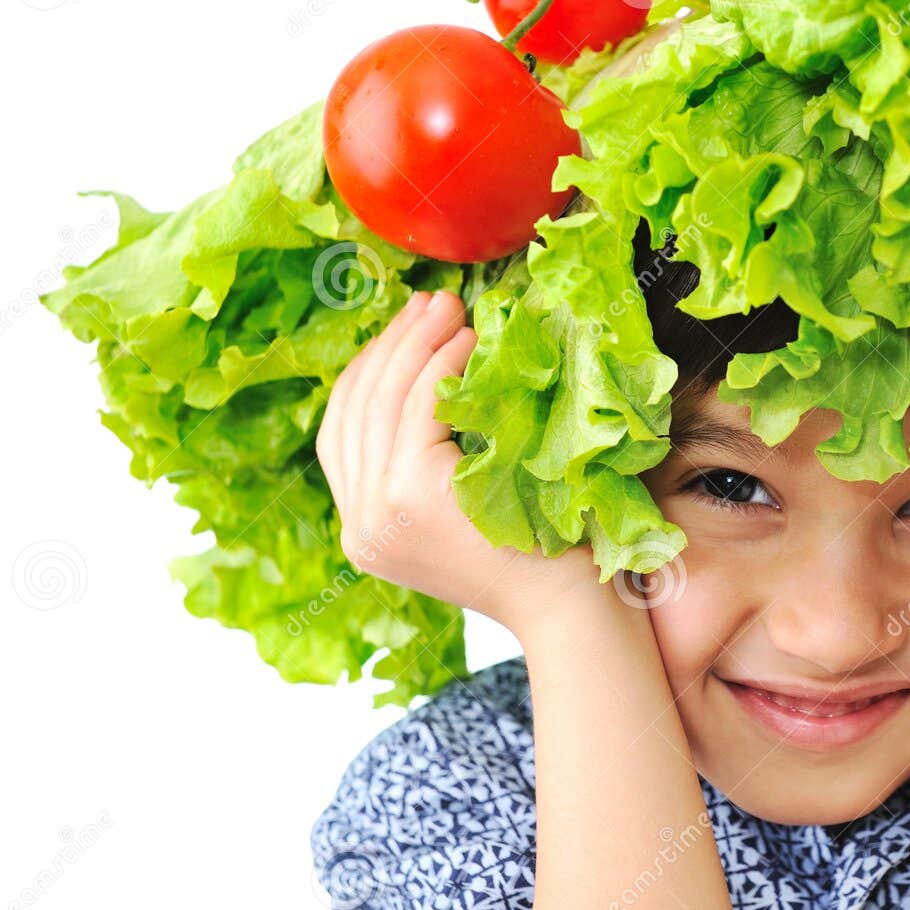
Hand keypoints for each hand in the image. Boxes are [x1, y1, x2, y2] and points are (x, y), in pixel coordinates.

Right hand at [315, 290, 593, 628]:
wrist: (567, 606)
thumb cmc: (536, 555)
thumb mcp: (463, 510)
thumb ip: (428, 467)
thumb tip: (427, 381)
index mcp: (365, 531)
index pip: (342, 434)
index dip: (369, 373)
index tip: (404, 332)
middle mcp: (360, 526)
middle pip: (354, 410)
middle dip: (389, 346)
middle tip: (428, 303)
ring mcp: (379, 513)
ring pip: (381, 402)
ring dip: (414, 344)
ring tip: (446, 309)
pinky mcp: (410, 495)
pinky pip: (416, 409)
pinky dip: (438, 366)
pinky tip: (465, 342)